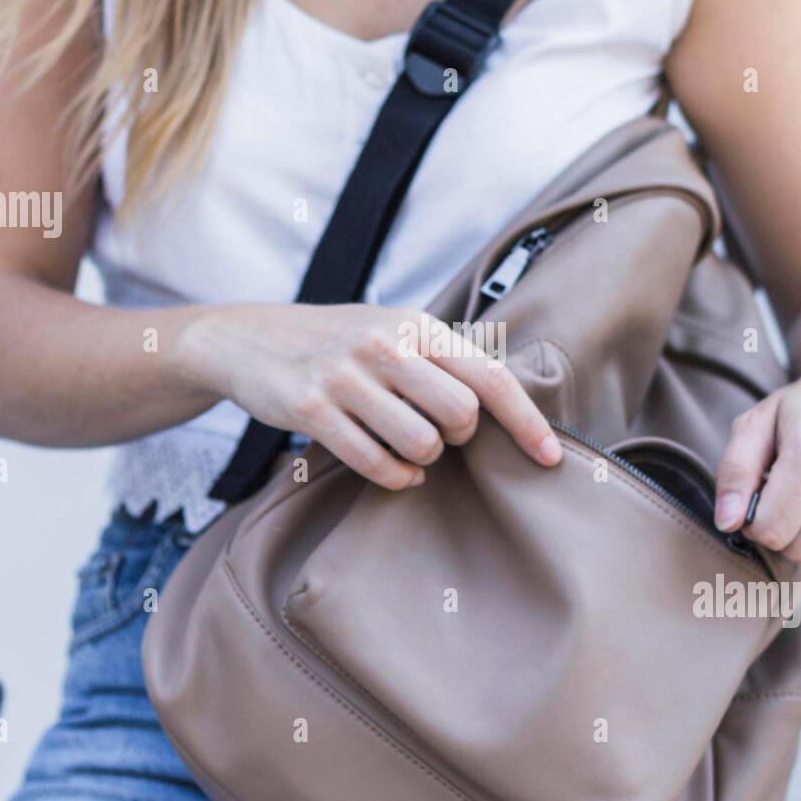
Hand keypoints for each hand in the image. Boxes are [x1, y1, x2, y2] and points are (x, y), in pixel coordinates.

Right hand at [172, 303, 561, 489]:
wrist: (248, 339)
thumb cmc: (338, 342)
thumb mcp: (393, 328)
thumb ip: (445, 357)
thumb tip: (513, 399)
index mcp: (415, 324)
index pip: (490, 377)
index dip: (527, 423)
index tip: (551, 459)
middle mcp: (384, 345)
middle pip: (462, 417)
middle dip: (459, 438)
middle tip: (438, 431)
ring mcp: (345, 377)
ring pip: (422, 444)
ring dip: (424, 458)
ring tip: (410, 446)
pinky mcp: (311, 411)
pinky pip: (377, 464)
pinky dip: (396, 477)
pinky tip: (396, 468)